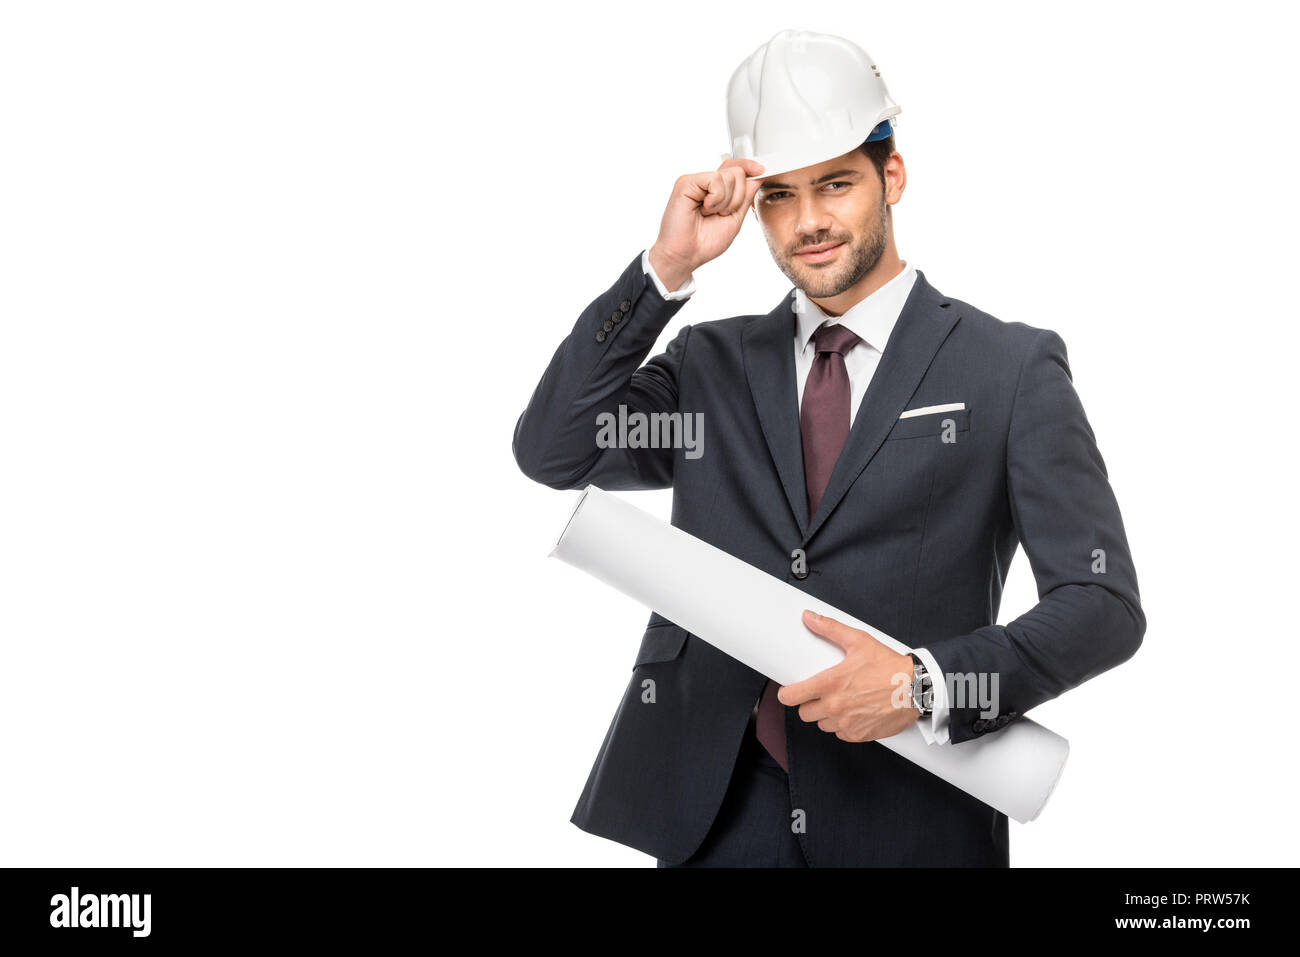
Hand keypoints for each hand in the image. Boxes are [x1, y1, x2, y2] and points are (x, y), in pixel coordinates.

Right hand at [648, 157, 764, 288]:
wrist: (686, 255)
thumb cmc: (705, 242)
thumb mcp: (735, 218)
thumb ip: (745, 197)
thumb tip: (758, 176)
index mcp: (717, 190)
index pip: (736, 168)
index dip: (749, 167)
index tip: (762, 170)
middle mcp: (706, 182)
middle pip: (737, 171)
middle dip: (738, 197)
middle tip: (722, 213)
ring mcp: (696, 181)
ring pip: (729, 176)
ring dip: (726, 202)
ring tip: (710, 214)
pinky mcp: (686, 182)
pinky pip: (715, 179)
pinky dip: (716, 198)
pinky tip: (704, 209)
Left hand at [777, 610, 920, 742]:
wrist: (917, 689)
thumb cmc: (889, 666)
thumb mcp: (859, 641)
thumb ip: (831, 629)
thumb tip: (809, 617)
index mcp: (830, 683)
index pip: (792, 697)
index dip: (786, 694)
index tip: (789, 691)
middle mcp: (835, 706)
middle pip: (804, 713)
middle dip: (809, 703)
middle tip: (821, 694)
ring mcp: (846, 723)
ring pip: (821, 724)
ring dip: (826, 716)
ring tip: (840, 702)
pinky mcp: (858, 735)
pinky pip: (840, 734)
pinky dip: (843, 726)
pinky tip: (852, 713)